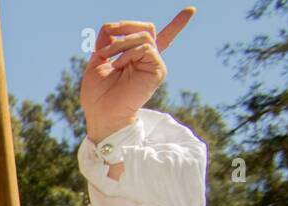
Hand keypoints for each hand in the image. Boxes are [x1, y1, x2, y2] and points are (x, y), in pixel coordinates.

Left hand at [81, 9, 192, 142]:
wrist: (101, 113)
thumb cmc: (96, 93)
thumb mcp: (97, 59)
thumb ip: (106, 40)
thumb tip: (112, 26)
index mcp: (136, 56)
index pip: (158, 37)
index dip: (177, 24)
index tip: (191, 10)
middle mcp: (148, 59)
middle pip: (147, 28)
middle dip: (125, 26)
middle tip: (108, 37)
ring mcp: (154, 64)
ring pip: (144, 36)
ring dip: (120, 42)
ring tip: (107, 56)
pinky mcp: (158, 70)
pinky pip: (146, 48)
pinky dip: (128, 52)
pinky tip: (118, 65)